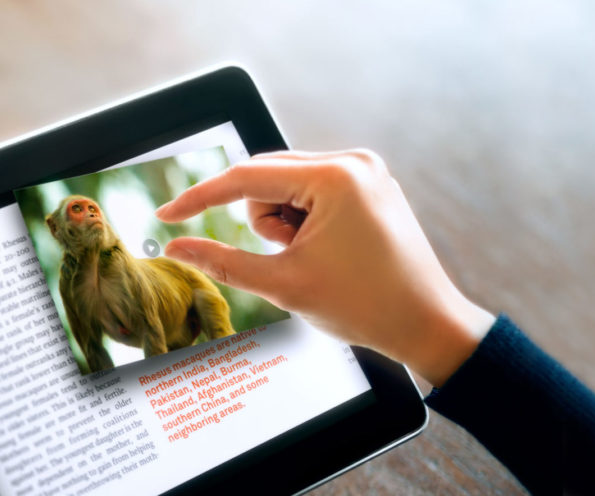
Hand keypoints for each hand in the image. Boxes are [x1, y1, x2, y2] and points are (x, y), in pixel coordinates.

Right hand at [154, 150, 494, 385]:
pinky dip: (303, 220)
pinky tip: (326, 249)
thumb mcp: (284, 285)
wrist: (427, 325)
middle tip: (288, 257)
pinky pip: (311, 191)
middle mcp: (352, 161)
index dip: (199, 199)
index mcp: (335, 178)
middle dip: (264, 222)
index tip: (167, 215)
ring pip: (285, 186)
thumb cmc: (365, 307)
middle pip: (266, 178)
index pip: (245, 178)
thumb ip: (222, 261)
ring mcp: (364, 170)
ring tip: (313, 257)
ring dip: (283, 223)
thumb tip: (175, 249)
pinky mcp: (368, 183)